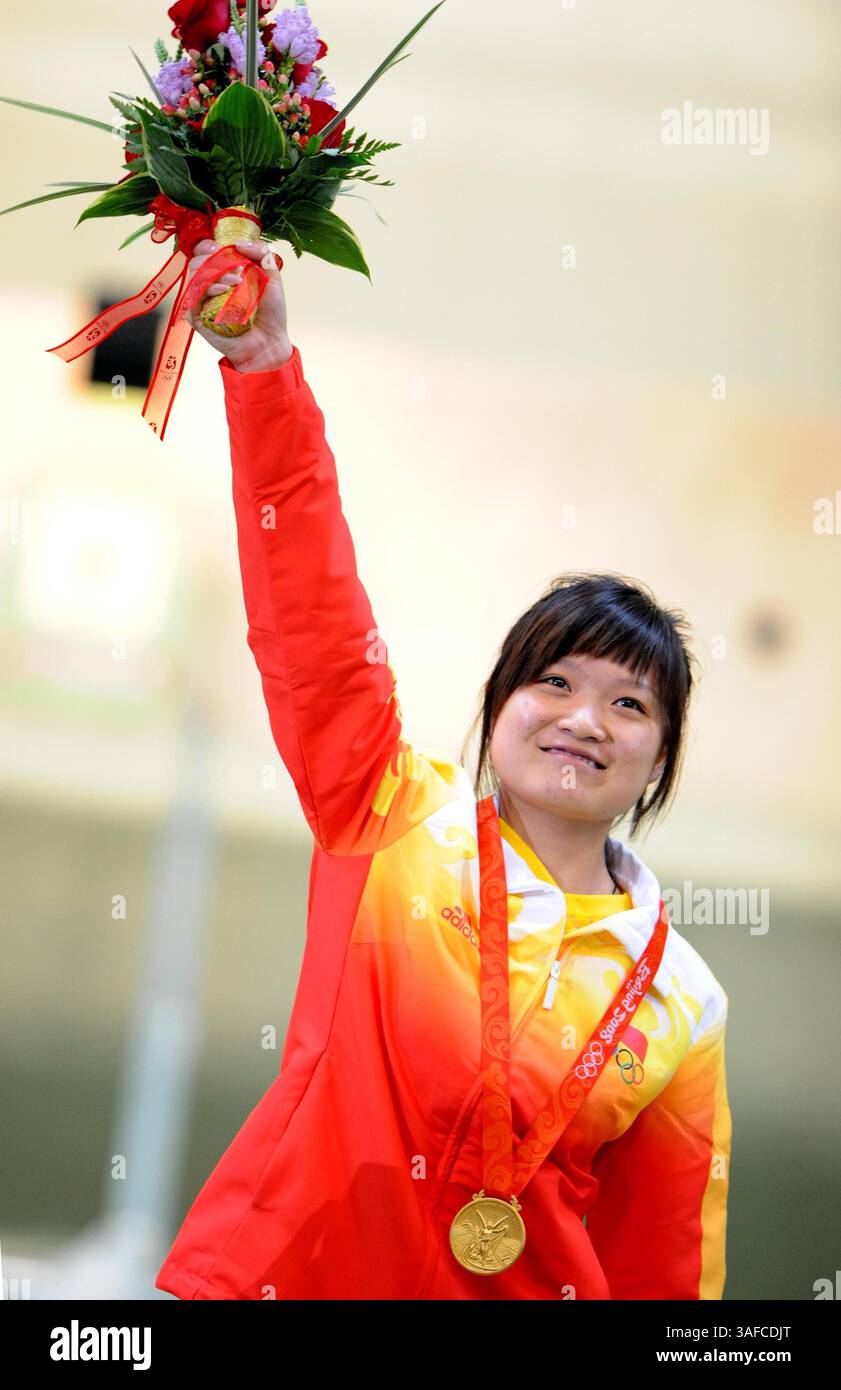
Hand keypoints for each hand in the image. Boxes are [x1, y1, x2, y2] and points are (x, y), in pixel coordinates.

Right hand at [182, 237, 292, 372]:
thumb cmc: (270, 312)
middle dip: (214, 258)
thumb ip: (261, 252)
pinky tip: (225, 291)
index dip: (209, 245)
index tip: (220, 247)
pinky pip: (193, 296)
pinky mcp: (198, 317)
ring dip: (215, 272)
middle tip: (235, 269)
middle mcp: (210, 284)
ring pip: (193, 274)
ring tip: (236, 283)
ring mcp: (202, 301)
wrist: (269, 342)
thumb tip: (239, 243)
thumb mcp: (272, 275)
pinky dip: (208, 288)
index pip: (204, 251)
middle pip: (196, 260)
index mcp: (223, 272)